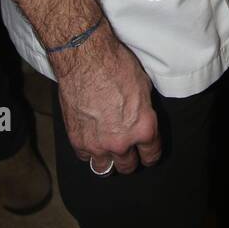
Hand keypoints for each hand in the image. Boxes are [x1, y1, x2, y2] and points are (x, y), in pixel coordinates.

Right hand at [55, 24, 161, 173]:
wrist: (86, 58)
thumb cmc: (116, 65)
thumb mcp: (143, 86)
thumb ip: (143, 110)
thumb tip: (141, 116)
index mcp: (143, 128)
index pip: (151, 155)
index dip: (151, 154)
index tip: (148, 153)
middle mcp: (121, 142)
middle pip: (128, 166)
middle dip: (130, 159)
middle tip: (127, 151)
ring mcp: (97, 144)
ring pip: (105, 169)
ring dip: (108, 161)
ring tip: (108, 152)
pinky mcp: (77, 140)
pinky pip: (85, 157)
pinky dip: (88, 151)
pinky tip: (91, 140)